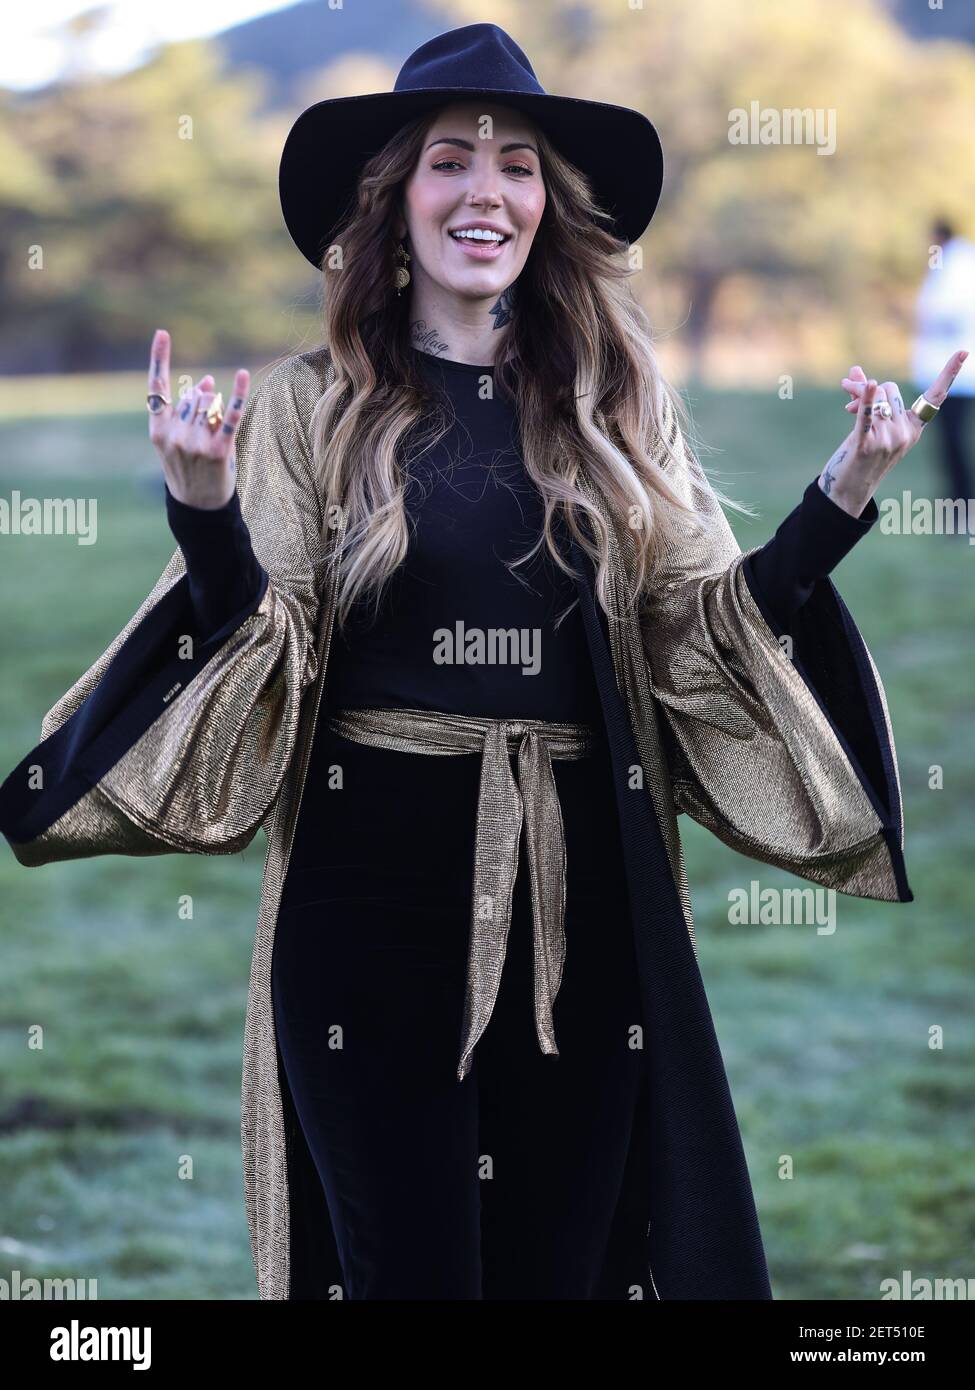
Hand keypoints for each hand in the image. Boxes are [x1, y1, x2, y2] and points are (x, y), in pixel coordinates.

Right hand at [147, 328, 250, 509]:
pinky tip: (243, 375)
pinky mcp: (218, 451)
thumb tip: (208, 381)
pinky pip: (231, 416)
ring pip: (211, 406)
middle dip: (205, 402)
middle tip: (206, 426)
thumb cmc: (186, 467)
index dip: (159, 358)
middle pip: (194, 397)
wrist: (197, 505)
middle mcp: (174, 435)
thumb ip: (187, 410)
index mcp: (158, 430)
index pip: (156, 388)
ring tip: (214, 431)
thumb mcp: (176, 439)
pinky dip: (238, 394)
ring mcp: (195, 444)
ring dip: (218, 410)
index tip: (163, 333)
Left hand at [818, 349, 969, 515]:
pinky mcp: (866, 445)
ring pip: (877, 396)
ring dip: (859, 393)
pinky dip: (865, 400)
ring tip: (847, 406)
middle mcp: (905, 434)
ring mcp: (888, 441)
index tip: (963, 351)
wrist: (848, 489)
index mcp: (913, 429)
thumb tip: (854, 371)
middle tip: (850, 394)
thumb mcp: (873, 425)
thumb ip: (868, 398)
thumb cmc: (862, 455)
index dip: (949, 373)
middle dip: (872, 387)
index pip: (935, 397)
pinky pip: (867, 415)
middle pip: (891, 388)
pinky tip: (867, 386)